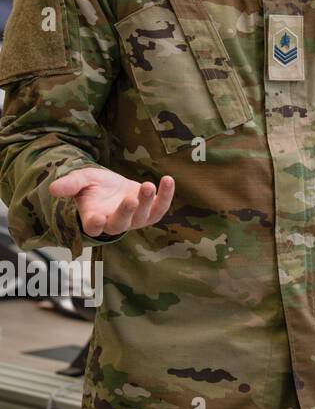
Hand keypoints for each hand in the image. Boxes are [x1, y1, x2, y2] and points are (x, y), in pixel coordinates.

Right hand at [49, 168, 175, 237]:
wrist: (113, 187)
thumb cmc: (94, 186)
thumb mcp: (81, 180)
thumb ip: (70, 184)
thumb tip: (53, 188)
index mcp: (93, 218)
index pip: (93, 227)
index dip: (95, 224)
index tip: (96, 217)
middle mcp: (114, 223)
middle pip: (120, 224)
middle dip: (126, 212)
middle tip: (130, 199)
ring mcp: (134, 220)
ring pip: (142, 217)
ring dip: (147, 202)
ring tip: (148, 185)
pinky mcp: (150, 213)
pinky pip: (161, 208)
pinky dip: (166, 196)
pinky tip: (168, 180)